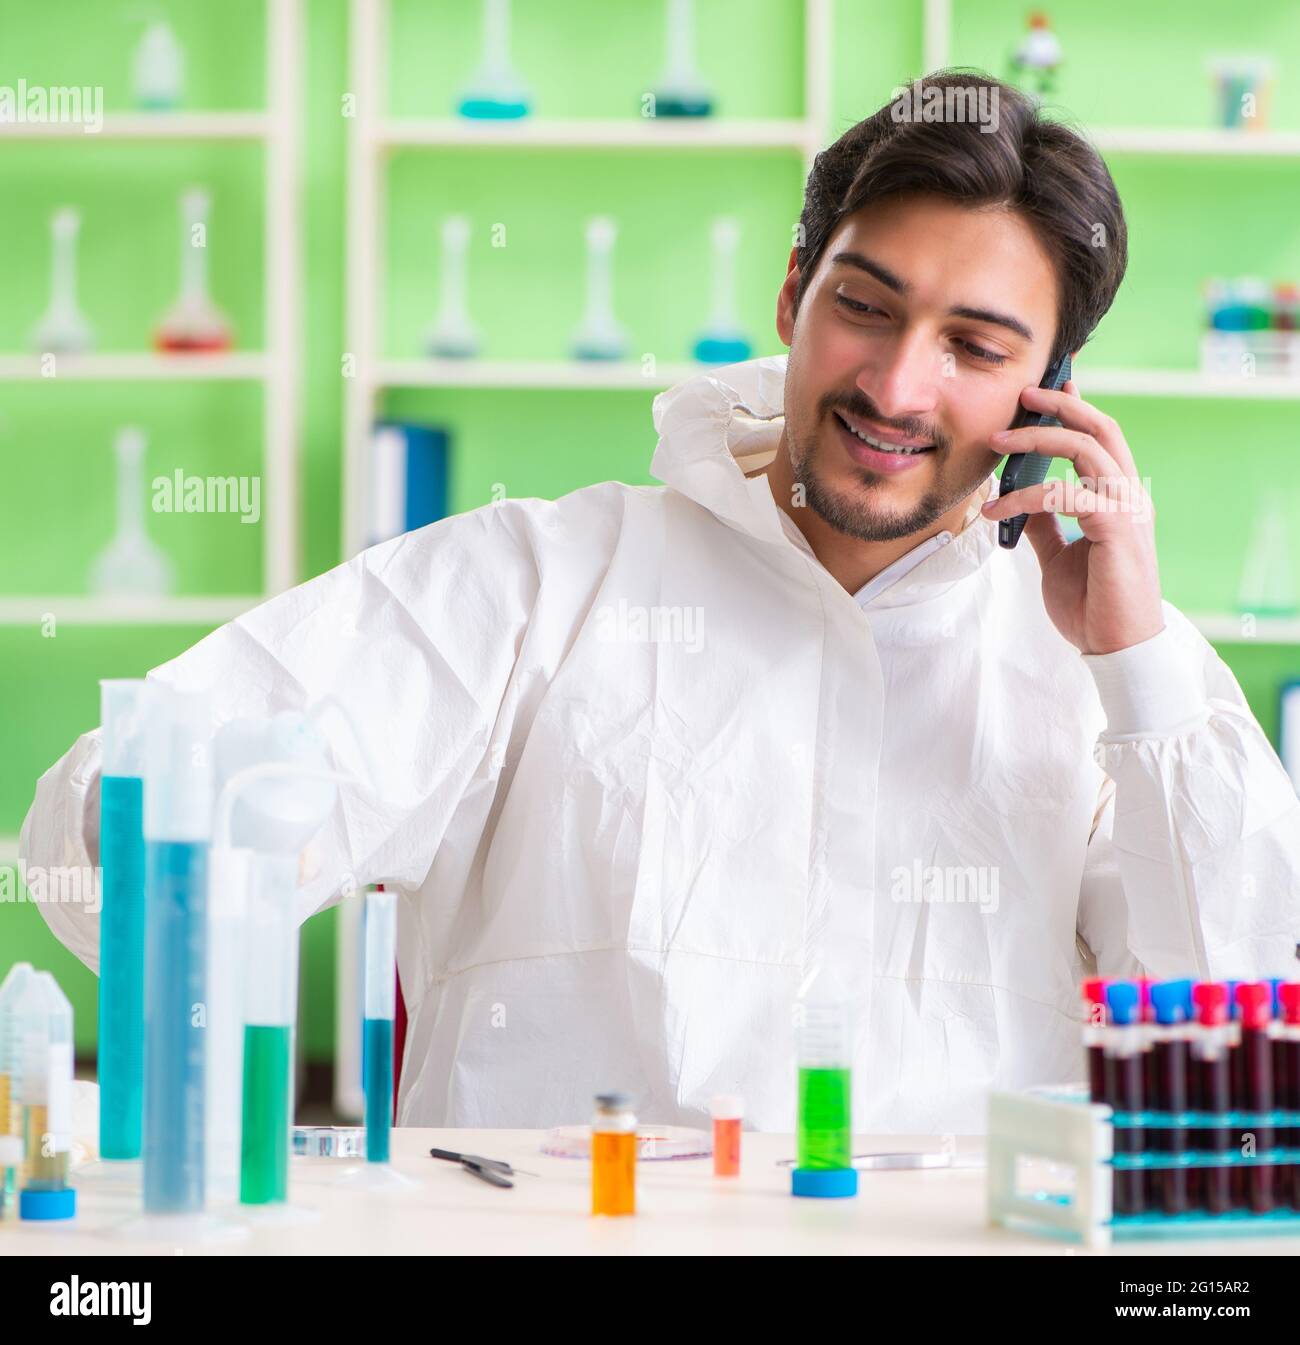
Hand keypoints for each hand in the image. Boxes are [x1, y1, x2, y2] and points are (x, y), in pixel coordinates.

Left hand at [980, 376, 1164, 655]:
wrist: (1115, 646)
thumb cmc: (1092, 604)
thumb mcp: (1058, 556)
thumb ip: (1044, 525)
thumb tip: (1021, 502)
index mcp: (1118, 498)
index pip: (1101, 438)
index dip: (1077, 406)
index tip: (1051, 383)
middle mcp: (1128, 495)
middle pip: (1101, 428)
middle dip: (1062, 404)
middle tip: (1023, 394)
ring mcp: (1127, 509)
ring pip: (1087, 449)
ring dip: (1038, 438)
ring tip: (998, 441)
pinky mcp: (1117, 529)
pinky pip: (1066, 495)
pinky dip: (1026, 497)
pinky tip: (996, 509)